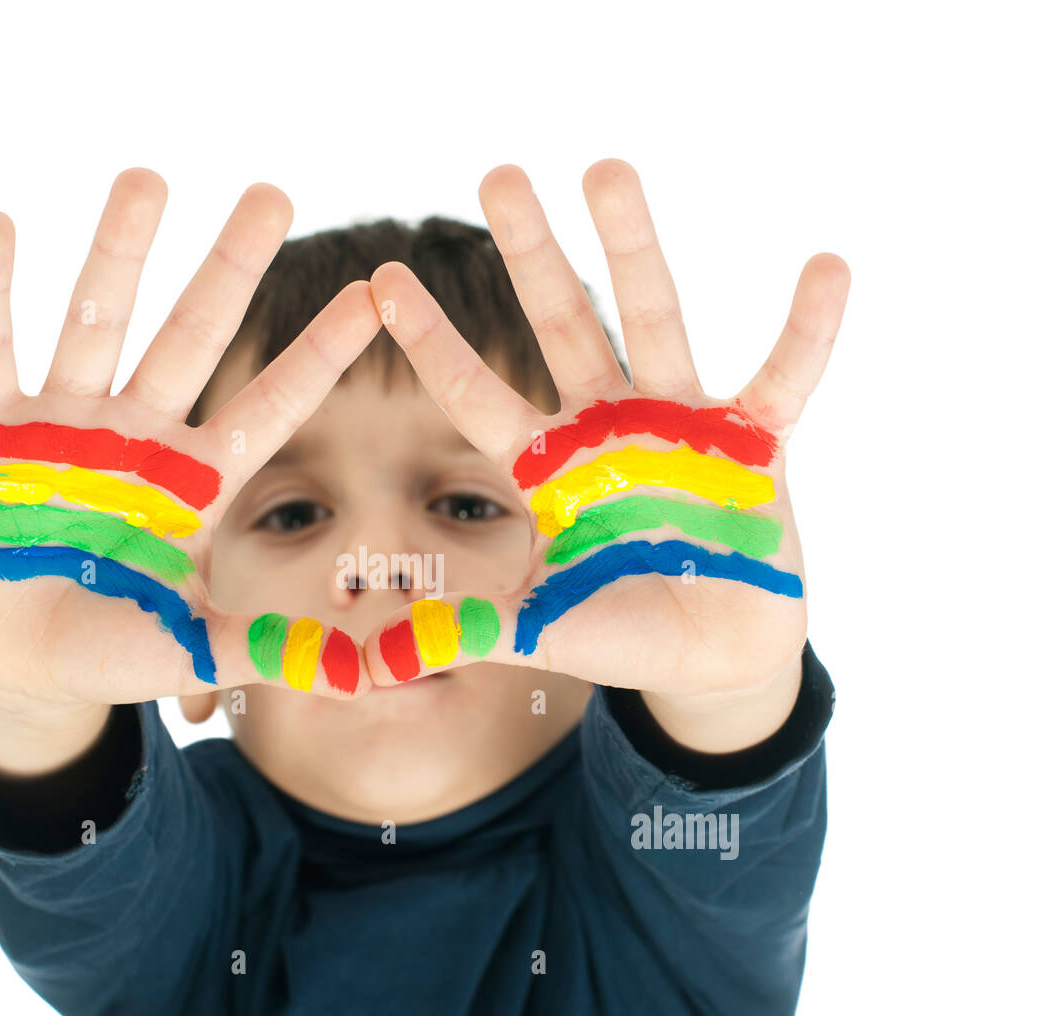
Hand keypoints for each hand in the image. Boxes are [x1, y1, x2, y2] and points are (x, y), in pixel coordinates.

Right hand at [0, 169, 379, 736]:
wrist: (17, 662)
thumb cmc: (111, 651)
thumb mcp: (185, 648)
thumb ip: (258, 649)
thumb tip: (357, 674)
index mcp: (196, 480)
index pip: (271, 404)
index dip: (319, 353)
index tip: (374, 296)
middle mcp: (139, 436)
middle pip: (193, 337)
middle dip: (230, 269)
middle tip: (274, 193)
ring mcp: (64, 425)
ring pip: (97, 322)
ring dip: (119, 253)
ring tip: (150, 177)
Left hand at [361, 160, 848, 698]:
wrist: (712, 653)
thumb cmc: (622, 633)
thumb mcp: (545, 628)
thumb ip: (478, 628)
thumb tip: (390, 655)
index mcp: (547, 465)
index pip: (478, 393)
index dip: (434, 342)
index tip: (382, 281)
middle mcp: (607, 426)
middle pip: (562, 324)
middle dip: (530, 254)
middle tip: (496, 173)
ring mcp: (681, 423)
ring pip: (656, 318)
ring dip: (633, 245)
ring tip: (605, 166)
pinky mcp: (756, 442)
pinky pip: (786, 377)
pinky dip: (807, 331)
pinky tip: (826, 267)